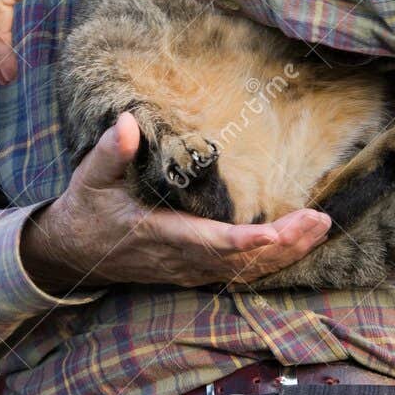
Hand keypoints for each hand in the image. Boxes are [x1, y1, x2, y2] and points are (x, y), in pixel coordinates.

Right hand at [20, 111, 331, 293]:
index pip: (208, 242)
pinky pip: (241, 272)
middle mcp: (180, 260)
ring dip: (287, 254)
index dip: (244, 240)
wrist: (74, 252)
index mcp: (157, 235)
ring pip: (246, 270)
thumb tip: (127, 122)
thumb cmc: (87, 209)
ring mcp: (190, 270)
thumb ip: (111, 152)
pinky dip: (273, 262)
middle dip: (283, 243)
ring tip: (321, 228)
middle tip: (319, 221)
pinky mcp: (196, 271)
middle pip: (240, 259)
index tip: (276, 232)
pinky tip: (300, 245)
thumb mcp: (90, 177)